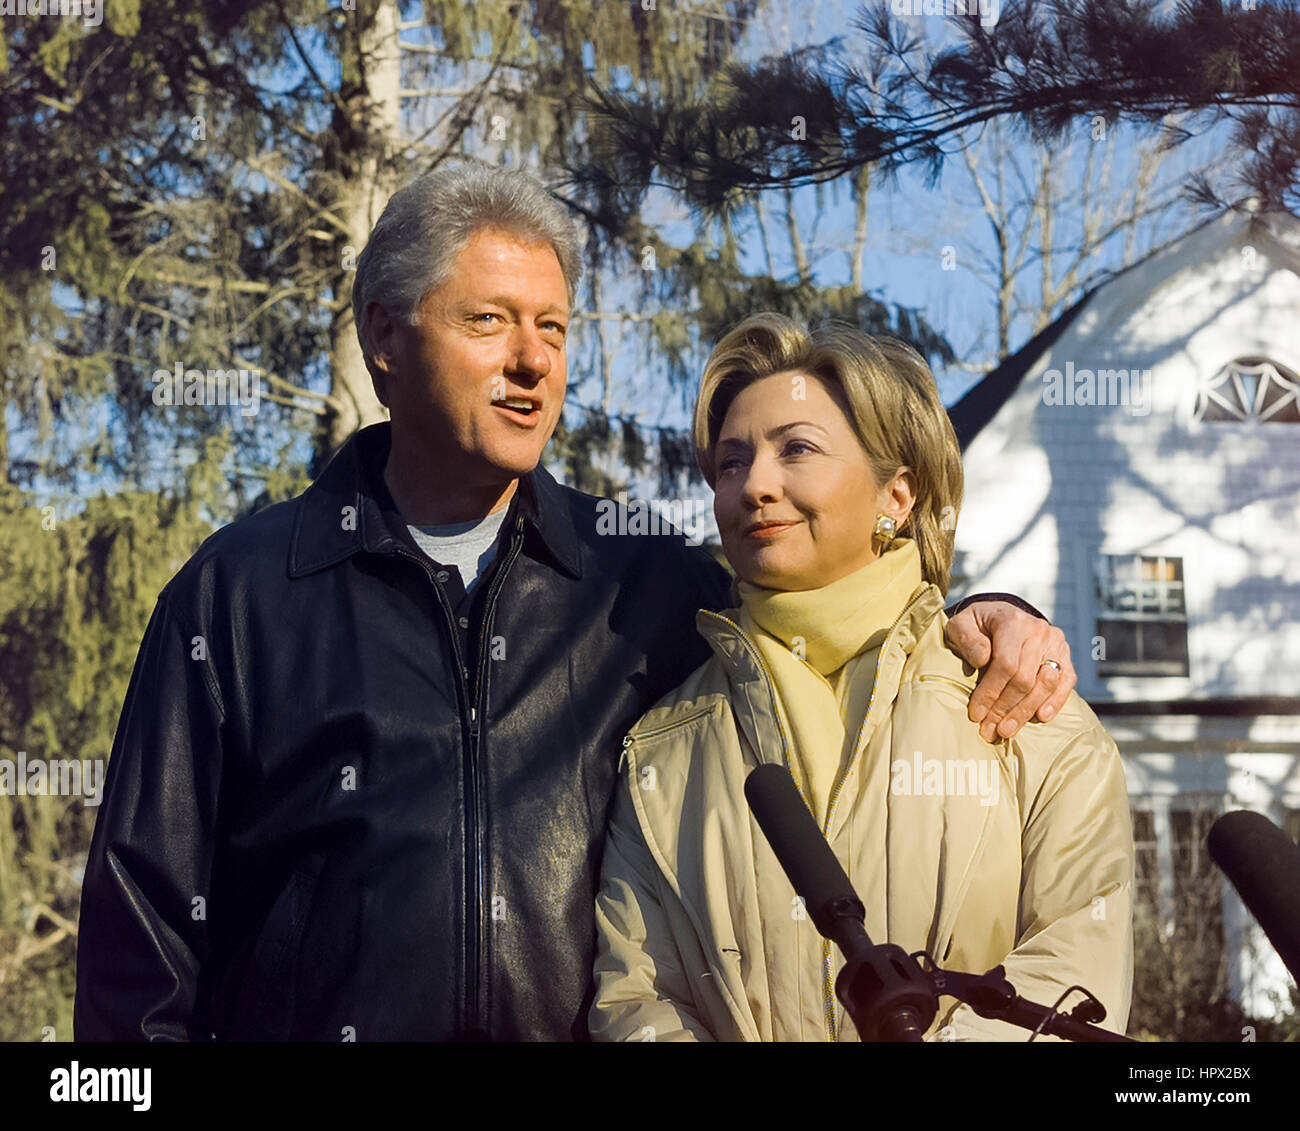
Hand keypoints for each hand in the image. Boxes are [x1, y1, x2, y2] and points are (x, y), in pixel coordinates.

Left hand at [943, 601, 1075, 742]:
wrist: (1001, 614)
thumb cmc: (977, 624)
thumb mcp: (961, 624)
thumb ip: (967, 639)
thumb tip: (981, 659)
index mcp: (1011, 622)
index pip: (1005, 664)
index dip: (990, 693)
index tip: (976, 714)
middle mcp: (1038, 631)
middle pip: (1025, 679)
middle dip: (1005, 709)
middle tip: (989, 730)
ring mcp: (1055, 643)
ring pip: (1045, 684)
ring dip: (1025, 712)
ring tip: (1006, 731)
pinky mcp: (1065, 655)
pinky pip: (1066, 682)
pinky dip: (1055, 701)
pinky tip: (1041, 717)